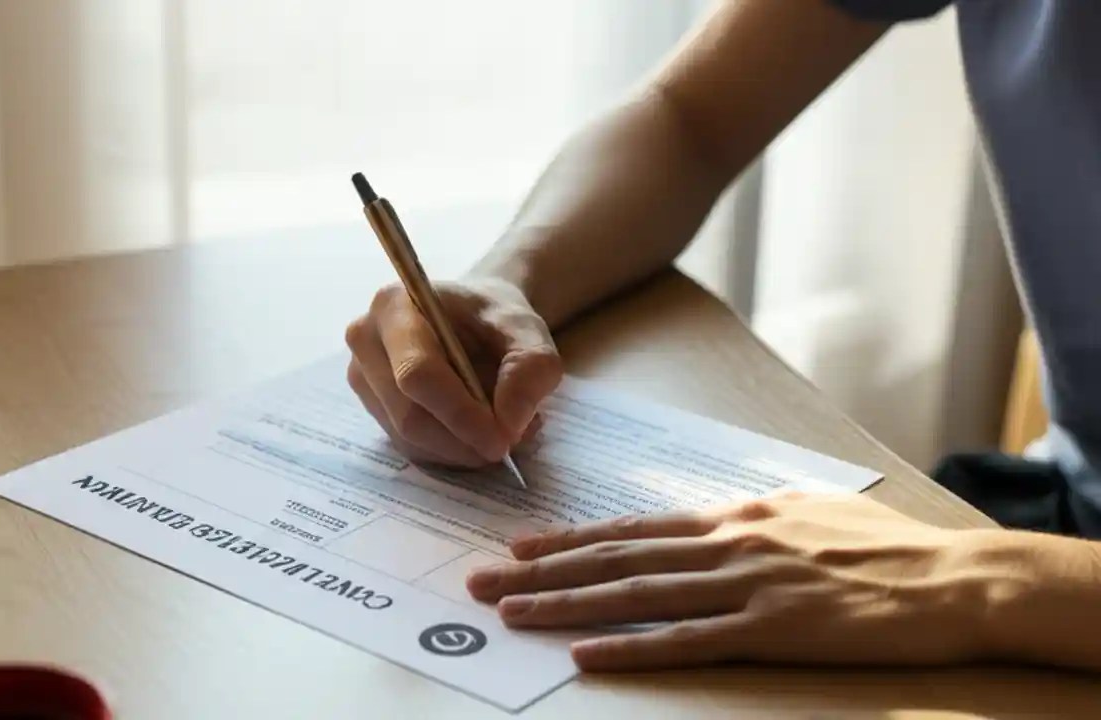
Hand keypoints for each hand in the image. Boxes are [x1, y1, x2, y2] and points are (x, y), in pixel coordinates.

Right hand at [345, 276, 561, 467]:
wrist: (474, 317)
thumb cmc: (495, 317)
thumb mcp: (528, 329)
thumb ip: (530, 367)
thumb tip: (510, 424)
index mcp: (394, 306)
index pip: (417, 374)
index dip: (459, 414)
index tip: (503, 439)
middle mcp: (365, 340)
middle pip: (409, 415)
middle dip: (464, 440)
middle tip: (512, 440)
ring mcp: (362, 376)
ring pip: (408, 438)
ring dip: (461, 449)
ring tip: (503, 428)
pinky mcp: (371, 406)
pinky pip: (409, 447)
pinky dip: (450, 451)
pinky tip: (477, 432)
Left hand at [466, 493, 1010, 671]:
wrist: (950, 579)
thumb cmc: (882, 546)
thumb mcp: (805, 511)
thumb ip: (748, 518)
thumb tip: (708, 522)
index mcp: (732, 517)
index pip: (631, 529)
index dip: (568, 540)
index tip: (517, 547)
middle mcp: (727, 544)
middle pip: (616, 560)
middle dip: (543, 571)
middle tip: (481, 582)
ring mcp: (747, 587)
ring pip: (637, 596)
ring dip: (567, 607)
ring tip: (512, 614)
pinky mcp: (773, 631)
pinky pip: (688, 642)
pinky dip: (632, 649)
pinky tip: (587, 655)